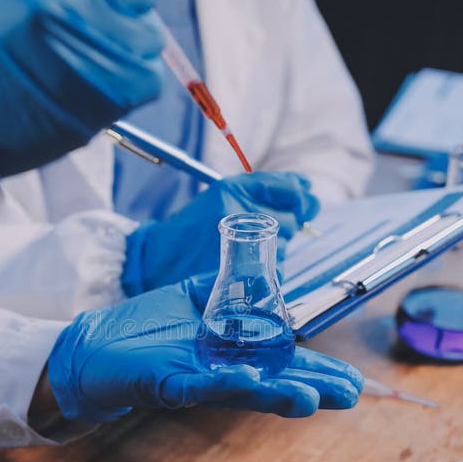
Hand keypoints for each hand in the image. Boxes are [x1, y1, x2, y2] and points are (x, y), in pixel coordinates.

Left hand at [46, 275, 361, 424]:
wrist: (89, 348)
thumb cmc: (139, 328)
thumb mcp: (190, 299)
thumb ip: (223, 287)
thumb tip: (258, 267)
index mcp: (230, 358)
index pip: (282, 366)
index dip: (316, 372)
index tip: (351, 380)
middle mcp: (218, 375)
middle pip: (274, 385)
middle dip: (312, 389)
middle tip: (350, 396)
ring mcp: (194, 382)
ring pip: (244, 389)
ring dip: (279, 393)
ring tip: (311, 399)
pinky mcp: (166, 384)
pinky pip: (200, 385)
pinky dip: (225, 381)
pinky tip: (251, 377)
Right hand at [122, 172, 319, 295]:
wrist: (156, 262)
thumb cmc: (191, 230)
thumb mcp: (221, 197)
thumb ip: (264, 188)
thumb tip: (306, 188)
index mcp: (233, 191)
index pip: (289, 189)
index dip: (302, 197)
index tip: (305, 201)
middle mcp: (238, 214)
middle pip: (292, 219)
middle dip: (290, 224)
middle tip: (267, 231)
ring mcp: (241, 243)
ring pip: (284, 245)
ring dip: (275, 247)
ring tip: (246, 249)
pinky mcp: (243, 273)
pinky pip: (275, 269)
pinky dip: (267, 268)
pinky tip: (244, 266)